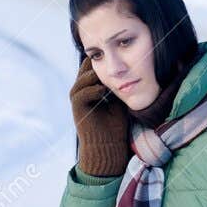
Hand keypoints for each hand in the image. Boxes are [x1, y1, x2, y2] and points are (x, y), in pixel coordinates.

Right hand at [71, 55, 130, 177]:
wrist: (108, 148)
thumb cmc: (116, 127)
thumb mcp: (120, 102)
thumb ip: (118, 87)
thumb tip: (130, 71)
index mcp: (92, 88)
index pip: (94, 67)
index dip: (104, 61)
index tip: (116, 58)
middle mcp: (82, 91)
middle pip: (86, 69)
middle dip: (98, 64)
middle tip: (112, 65)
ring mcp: (78, 100)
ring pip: (82, 79)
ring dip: (95, 76)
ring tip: (108, 79)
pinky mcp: (76, 109)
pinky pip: (80, 94)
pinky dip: (92, 91)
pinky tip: (103, 92)